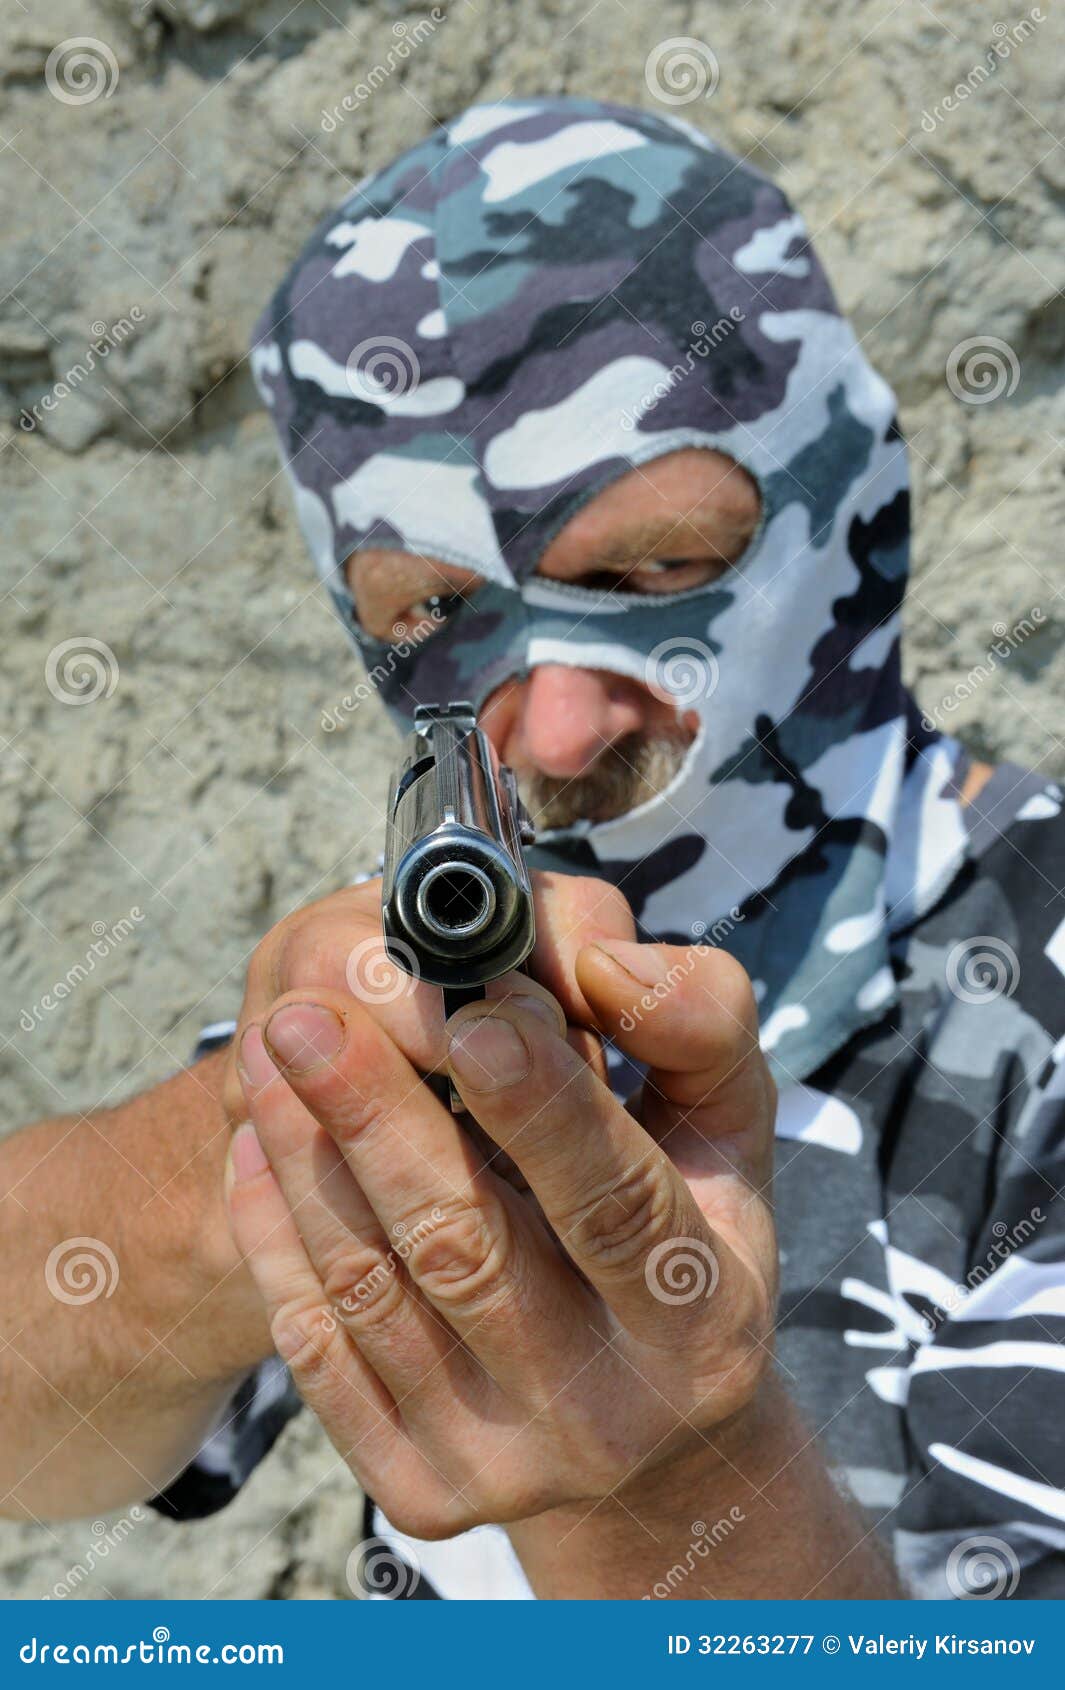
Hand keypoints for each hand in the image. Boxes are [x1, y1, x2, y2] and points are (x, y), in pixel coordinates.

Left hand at [223, 873, 777, 1538]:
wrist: (648, 1437)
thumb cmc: (686, 1235)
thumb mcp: (727, 1132)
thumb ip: (696, 1027)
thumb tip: (602, 959)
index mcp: (701, 1323)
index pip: (617, 1209)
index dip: (543, 1111)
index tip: (472, 1012)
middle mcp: (607, 1412)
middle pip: (468, 1250)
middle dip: (377, 1120)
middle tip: (309, 1015)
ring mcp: (502, 1464)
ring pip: (375, 1294)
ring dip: (308, 1160)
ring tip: (270, 1051)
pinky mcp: (418, 1491)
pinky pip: (318, 1353)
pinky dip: (277, 1239)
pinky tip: (259, 1143)